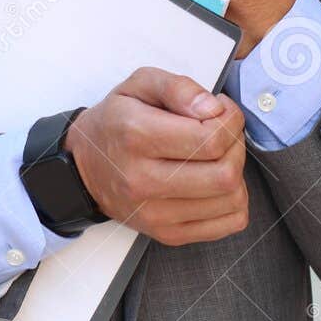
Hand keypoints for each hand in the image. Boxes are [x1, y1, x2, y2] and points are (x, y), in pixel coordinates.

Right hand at [63, 67, 248, 246]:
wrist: (84, 168)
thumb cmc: (115, 123)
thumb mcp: (138, 85)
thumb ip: (178, 87)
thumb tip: (213, 109)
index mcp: (136, 135)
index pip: (210, 139)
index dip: (230, 120)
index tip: (220, 111)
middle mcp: (143, 180)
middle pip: (225, 174)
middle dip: (236, 147)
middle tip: (223, 133)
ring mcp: (155, 213)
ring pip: (231, 200)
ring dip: (237, 173)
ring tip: (217, 157)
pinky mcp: (167, 234)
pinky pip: (228, 223)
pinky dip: (234, 201)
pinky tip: (215, 183)